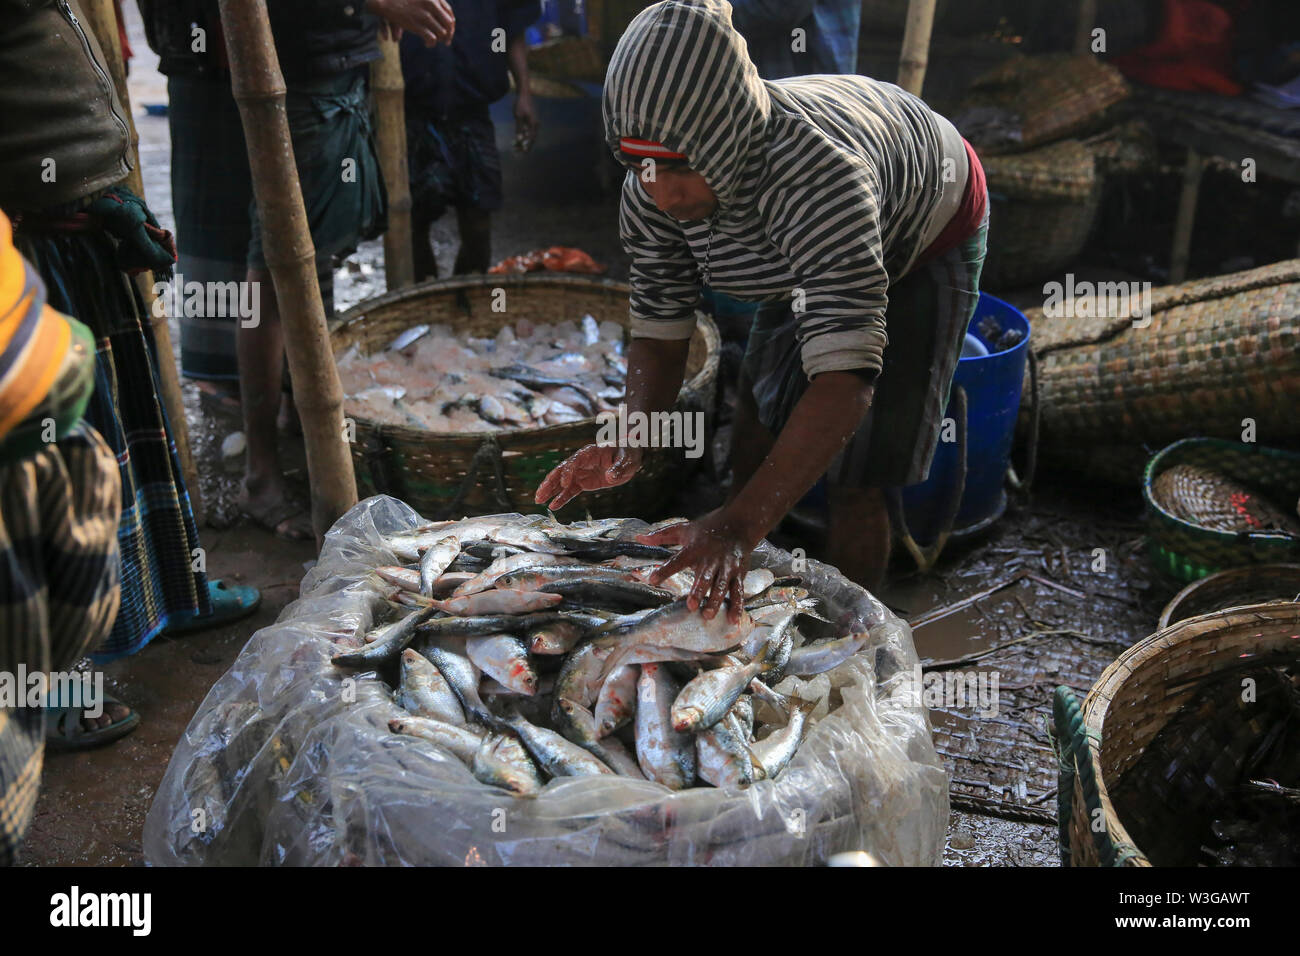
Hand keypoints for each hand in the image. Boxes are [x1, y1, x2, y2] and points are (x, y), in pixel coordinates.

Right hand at [367, 0, 454, 46]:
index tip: (449, 31)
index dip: (450, 24)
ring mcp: (425, 15)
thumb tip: (446, 18)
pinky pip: (432, 38)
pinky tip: (427, 44)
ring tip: (432, 42)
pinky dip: (431, 43)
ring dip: (439, 40)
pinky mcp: (417, 25)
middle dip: (448, 34)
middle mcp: (432, 5)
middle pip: (448, 24)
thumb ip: (430, 3)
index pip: (449, 13)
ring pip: (442, 33)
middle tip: (445, 41)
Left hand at [513, 90, 537, 151]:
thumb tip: (520, 139)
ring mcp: (533, 124)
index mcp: (533, 124)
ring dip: (522, 143)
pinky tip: (515, 141)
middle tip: (516, 152)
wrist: (524, 95)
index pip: (531, 138)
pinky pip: (527, 133)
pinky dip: (522, 137)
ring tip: (514, 148)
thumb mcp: (518, 116)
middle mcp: (535, 125)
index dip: (526, 146)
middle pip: (531, 139)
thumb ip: (519, 128)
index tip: (521, 152)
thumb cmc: (520, 104)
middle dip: (524, 147)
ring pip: (529, 137)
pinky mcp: (530, 123)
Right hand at [535, 444, 642, 510]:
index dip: (567, 472)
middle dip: (550, 482)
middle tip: (539, 494)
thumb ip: (618, 468)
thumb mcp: (627, 460)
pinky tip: (553, 506)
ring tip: (538, 501)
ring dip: (550, 491)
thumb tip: (610, 476)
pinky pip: (570, 491)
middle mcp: (581, 462)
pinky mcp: (584, 482)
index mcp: (590, 453)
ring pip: (562, 482)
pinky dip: (562, 498)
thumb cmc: (628, 454)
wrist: (629, 457)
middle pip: (561, 471)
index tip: (564, 484)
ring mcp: (581, 473)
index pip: (574, 461)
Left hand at [638, 507, 758, 622]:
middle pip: (704, 576)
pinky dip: (737, 605)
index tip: (652, 580)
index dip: (665, 570)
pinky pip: (738, 591)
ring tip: (708, 615)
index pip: (678, 560)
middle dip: (698, 591)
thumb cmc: (707, 528)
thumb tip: (638, 537)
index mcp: (695, 548)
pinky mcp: (738, 574)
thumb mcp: (684, 528)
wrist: (740, 523)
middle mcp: (712, 559)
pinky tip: (733, 619)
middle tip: (691, 606)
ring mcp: (727, 567)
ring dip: (715, 601)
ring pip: (721, 586)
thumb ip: (661, 535)